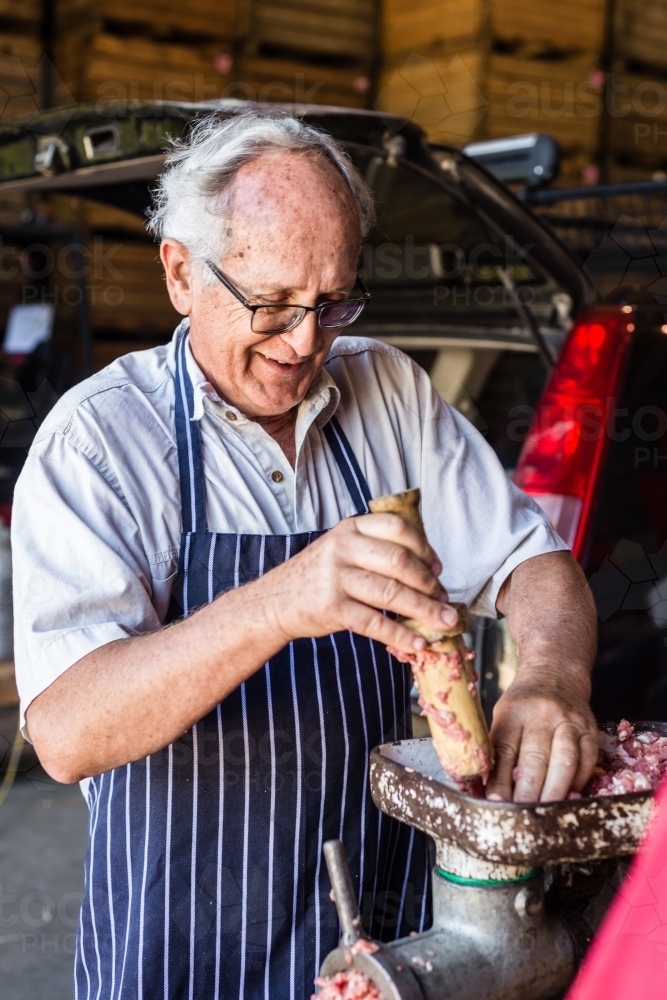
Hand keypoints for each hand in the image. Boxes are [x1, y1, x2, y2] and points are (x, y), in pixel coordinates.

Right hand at [263, 512, 457, 654]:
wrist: (275, 601)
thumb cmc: (316, 576)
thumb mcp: (341, 549)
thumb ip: (375, 550)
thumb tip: (427, 571)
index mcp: (350, 529)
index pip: (397, 528)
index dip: (425, 548)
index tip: (437, 568)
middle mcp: (343, 548)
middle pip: (400, 562)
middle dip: (430, 584)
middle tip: (445, 600)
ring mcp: (336, 578)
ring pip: (392, 593)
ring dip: (425, 610)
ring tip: (444, 622)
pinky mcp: (331, 608)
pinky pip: (375, 623)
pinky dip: (401, 635)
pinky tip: (417, 642)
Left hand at [485, 676, 598, 802]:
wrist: (555, 672)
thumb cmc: (523, 703)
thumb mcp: (503, 717)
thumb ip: (498, 751)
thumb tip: (489, 792)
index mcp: (513, 712)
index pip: (505, 750)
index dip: (500, 780)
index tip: (496, 803)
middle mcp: (542, 715)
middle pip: (536, 757)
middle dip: (529, 792)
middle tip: (523, 816)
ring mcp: (569, 721)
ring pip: (565, 760)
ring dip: (556, 790)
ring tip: (547, 813)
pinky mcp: (590, 729)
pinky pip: (587, 760)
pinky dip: (579, 781)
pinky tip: (570, 795)